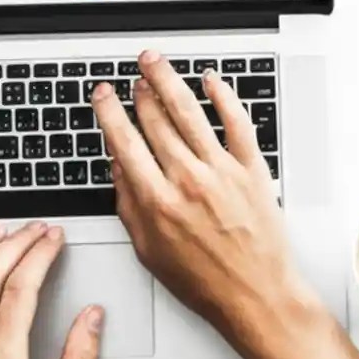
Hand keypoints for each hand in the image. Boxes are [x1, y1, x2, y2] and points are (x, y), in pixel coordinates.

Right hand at [91, 50, 323, 351]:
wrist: (256, 295)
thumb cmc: (204, 281)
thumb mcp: (149, 250)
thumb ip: (129, 205)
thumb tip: (119, 167)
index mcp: (158, 201)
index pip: (125, 142)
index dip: (109, 112)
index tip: (103, 94)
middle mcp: (188, 180)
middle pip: (156, 121)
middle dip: (140, 92)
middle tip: (132, 74)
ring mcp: (222, 172)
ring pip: (190, 113)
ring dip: (169, 81)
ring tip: (156, 63)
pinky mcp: (252, 170)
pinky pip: (237, 123)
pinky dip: (224, 97)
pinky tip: (212, 80)